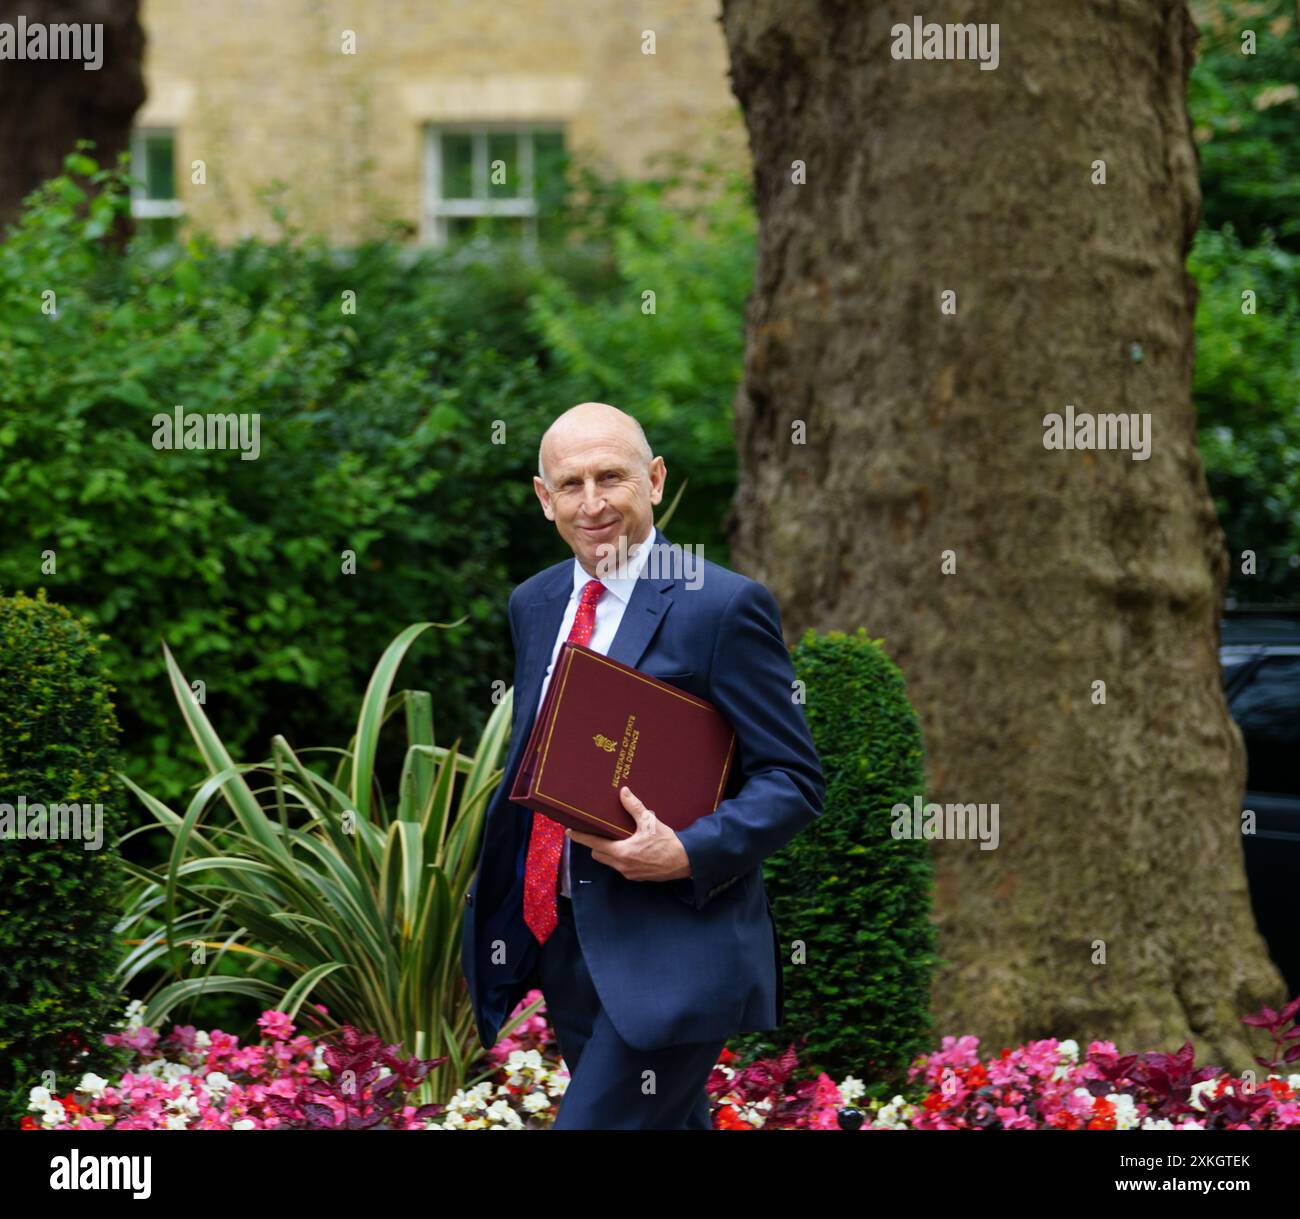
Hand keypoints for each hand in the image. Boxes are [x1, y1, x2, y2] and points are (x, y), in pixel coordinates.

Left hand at [568, 786, 691, 881]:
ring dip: (608, 851)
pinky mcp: (637, 877)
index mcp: (621, 852)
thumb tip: (623, 792)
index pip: (594, 843)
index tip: (569, 832)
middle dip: (595, 844)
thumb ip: (634, 807)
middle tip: (598, 832)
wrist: (685, 861)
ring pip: (609, 861)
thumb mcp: (649, 821)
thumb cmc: (667, 842)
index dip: (580, 837)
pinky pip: (621, 867)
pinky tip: (630, 848)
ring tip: (616, 838)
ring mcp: (629, 873)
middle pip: (598, 854)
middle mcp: (622, 865)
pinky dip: (620, 857)